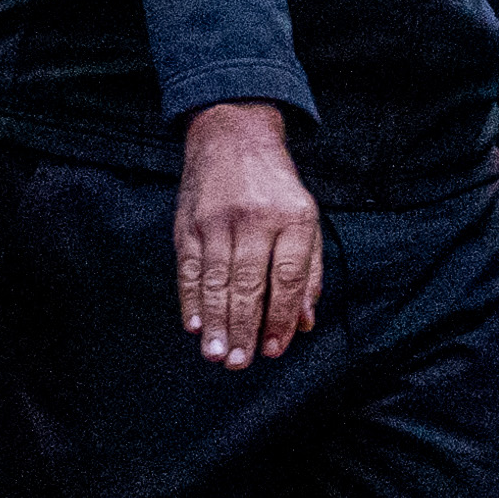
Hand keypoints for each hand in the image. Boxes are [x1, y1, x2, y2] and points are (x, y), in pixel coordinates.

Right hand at [174, 100, 319, 366]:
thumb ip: (308, 272)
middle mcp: (255, 218)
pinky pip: (190, 268)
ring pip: (216, 280)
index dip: (280, 317)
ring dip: (215, 322)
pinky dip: (190, 299)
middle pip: (249, 283)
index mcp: (293, 218)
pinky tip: (193, 325)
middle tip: (238, 363)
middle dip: (243, 328)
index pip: (288, 276)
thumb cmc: (276, 187)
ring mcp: (218, 220)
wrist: (233, 134)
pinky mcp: (189, 222)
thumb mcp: (306, 219)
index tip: (274, 349)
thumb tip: (303, 323)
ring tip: (215, 354)